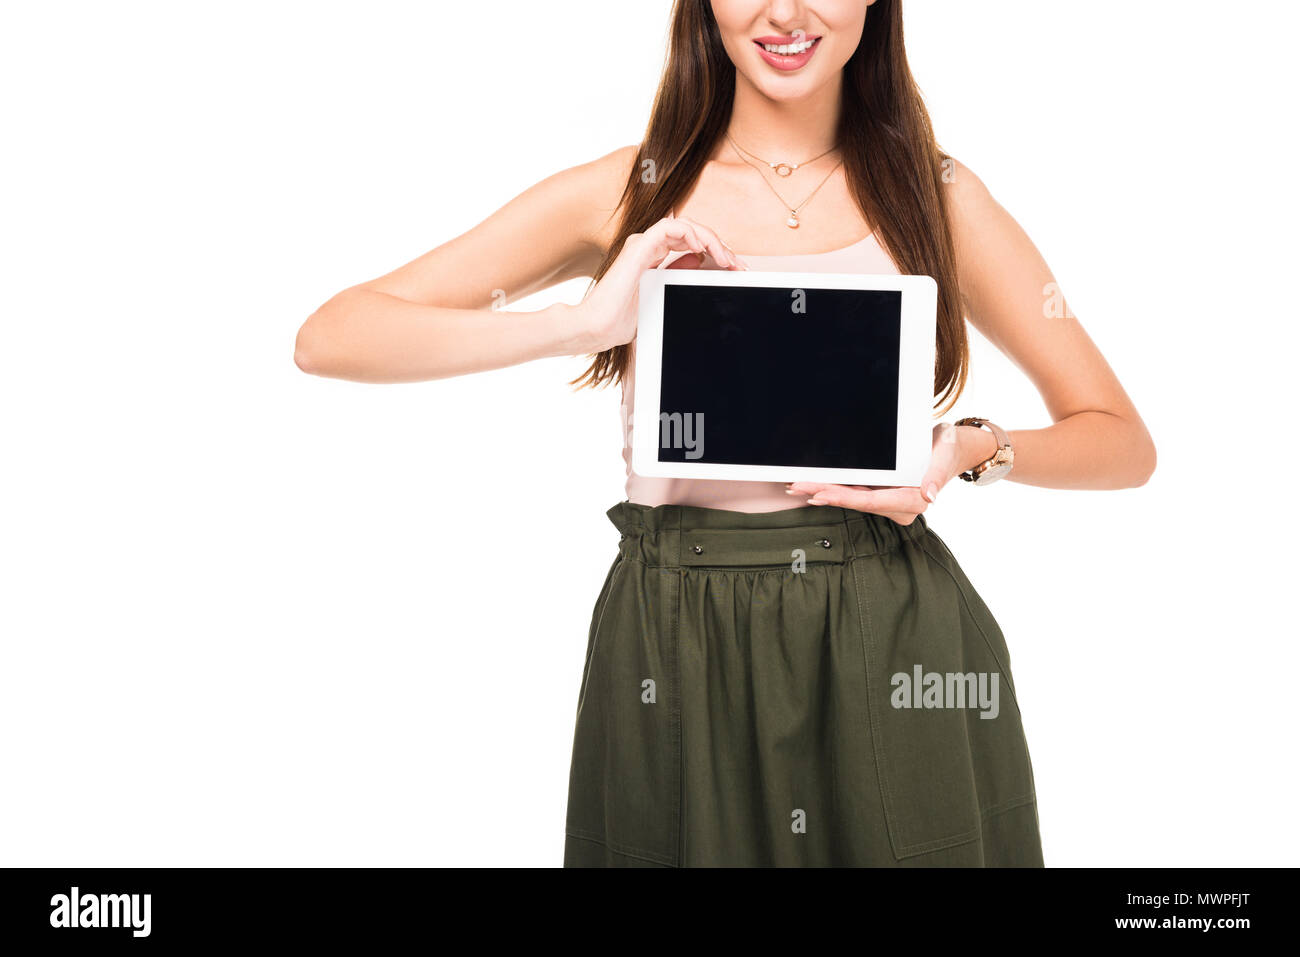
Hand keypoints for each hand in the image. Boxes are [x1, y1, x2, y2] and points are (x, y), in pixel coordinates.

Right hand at [572, 216, 747, 353]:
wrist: (597, 328)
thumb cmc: (621, 319)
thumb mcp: (661, 296)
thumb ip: (677, 275)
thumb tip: (699, 261)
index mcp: (653, 258)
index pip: (691, 244)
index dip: (716, 252)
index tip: (735, 269)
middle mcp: (648, 247)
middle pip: (692, 233)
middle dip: (719, 246)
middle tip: (737, 264)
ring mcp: (643, 245)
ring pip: (685, 226)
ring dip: (710, 239)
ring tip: (725, 257)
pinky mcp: (639, 247)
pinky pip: (669, 227)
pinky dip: (690, 233)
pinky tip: (704, 248)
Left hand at [786, 423, 998, 524]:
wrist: (956, 448)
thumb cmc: (950, 449)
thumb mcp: (944, 454)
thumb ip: (936, 475)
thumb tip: (928, 495)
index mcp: (913, 501)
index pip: (869, 500)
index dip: (841, 498)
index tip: (817, 493)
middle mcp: (899, 506)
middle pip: (855, 501)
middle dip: (824, 494)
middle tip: (796, 487)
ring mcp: (891, 501)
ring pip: (853, 498)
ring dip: (826, 492)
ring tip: (799, 487)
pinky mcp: (885, 492)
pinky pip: (857, 492)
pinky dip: (836, 488)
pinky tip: (817, 486)